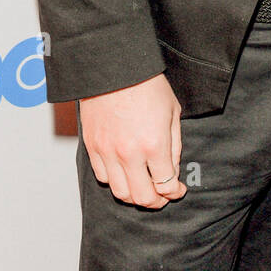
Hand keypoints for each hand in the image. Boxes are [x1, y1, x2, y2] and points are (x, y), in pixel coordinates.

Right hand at [79, 73, 186, 208]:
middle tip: (162, 197)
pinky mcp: (92, 147)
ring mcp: (107, 152)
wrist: (115, 68)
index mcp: (154, 144)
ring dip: (135, 195)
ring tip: (144, 188)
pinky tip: (125, 172)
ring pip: (120, 192)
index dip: (175, 192)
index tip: (178, 190)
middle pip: (142, 197)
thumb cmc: (148, 85)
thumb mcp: (172, 112)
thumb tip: (172, 169)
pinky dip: (115, 181)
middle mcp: (129, 154)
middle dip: (156, 202)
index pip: (165, 185)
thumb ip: (174, 145)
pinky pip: (102, 177)